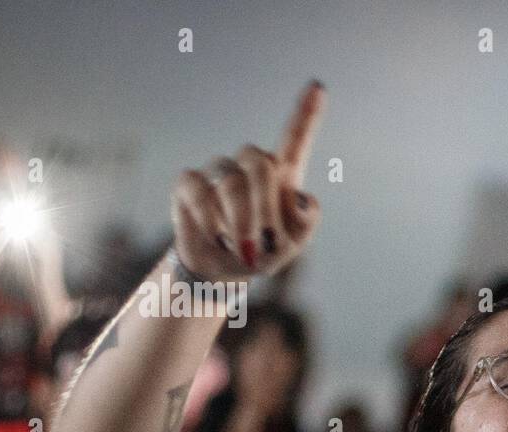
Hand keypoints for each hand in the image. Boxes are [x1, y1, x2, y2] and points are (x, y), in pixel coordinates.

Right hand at [170, 82, 325, 280]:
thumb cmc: (265, 250)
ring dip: (241, 222)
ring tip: (242, 247)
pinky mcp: (190, 184)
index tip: (318, 86)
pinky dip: (212, 221)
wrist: (225, 268)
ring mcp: (219, 171)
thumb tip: (300, 198)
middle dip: (264, 208)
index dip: (306, 114)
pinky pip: (200, 191)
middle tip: (263, 242)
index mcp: (283, 175)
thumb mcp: (295, 242)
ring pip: (231, 181)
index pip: (294, 140)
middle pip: (261, 164)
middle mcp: (250, 165)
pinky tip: (218, 237)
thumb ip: (306, 221)